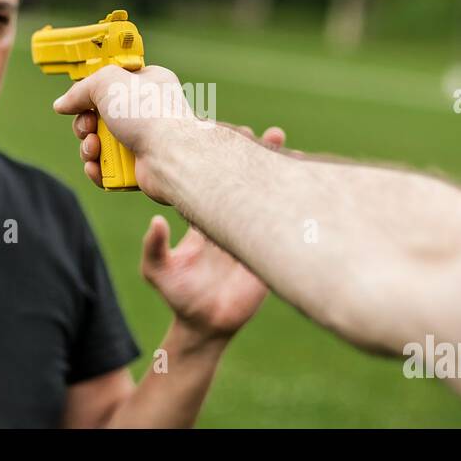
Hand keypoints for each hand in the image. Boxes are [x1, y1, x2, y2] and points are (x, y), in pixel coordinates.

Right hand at [53, 65, 193, 202]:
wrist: (170, 156)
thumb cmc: (149, 114)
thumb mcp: (108, 83)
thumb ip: (81, 89)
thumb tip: (62, 104)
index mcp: (147, 82)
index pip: (113, 81)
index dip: (94, 89)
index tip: (80, 97)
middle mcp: (146, 111)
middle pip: (100, 115)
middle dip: (85, 124)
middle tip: (89, 127)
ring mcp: (142, 140)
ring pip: (100, 143)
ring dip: (88, 147)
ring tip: (94, 149)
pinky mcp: (138, 167)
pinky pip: (107, 167)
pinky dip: (98, 169)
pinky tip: (97, 168)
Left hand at [135, 126, 285, 338]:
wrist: (205, 326)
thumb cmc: (178, 296)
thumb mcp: (157, 271)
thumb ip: (154, 248)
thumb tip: (156, 221)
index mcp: (203, 217)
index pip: (211, 179)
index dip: (219, 158)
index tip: (227, 138)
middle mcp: (228, 220)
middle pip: (242, 181)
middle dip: (256, 157)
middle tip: (267, 134)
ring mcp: (250, 234)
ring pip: (264, 197)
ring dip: (277, 174)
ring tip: (290, 150)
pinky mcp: (267, 252)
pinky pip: (281, 226)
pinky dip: (293, 207)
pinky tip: (305, 189)